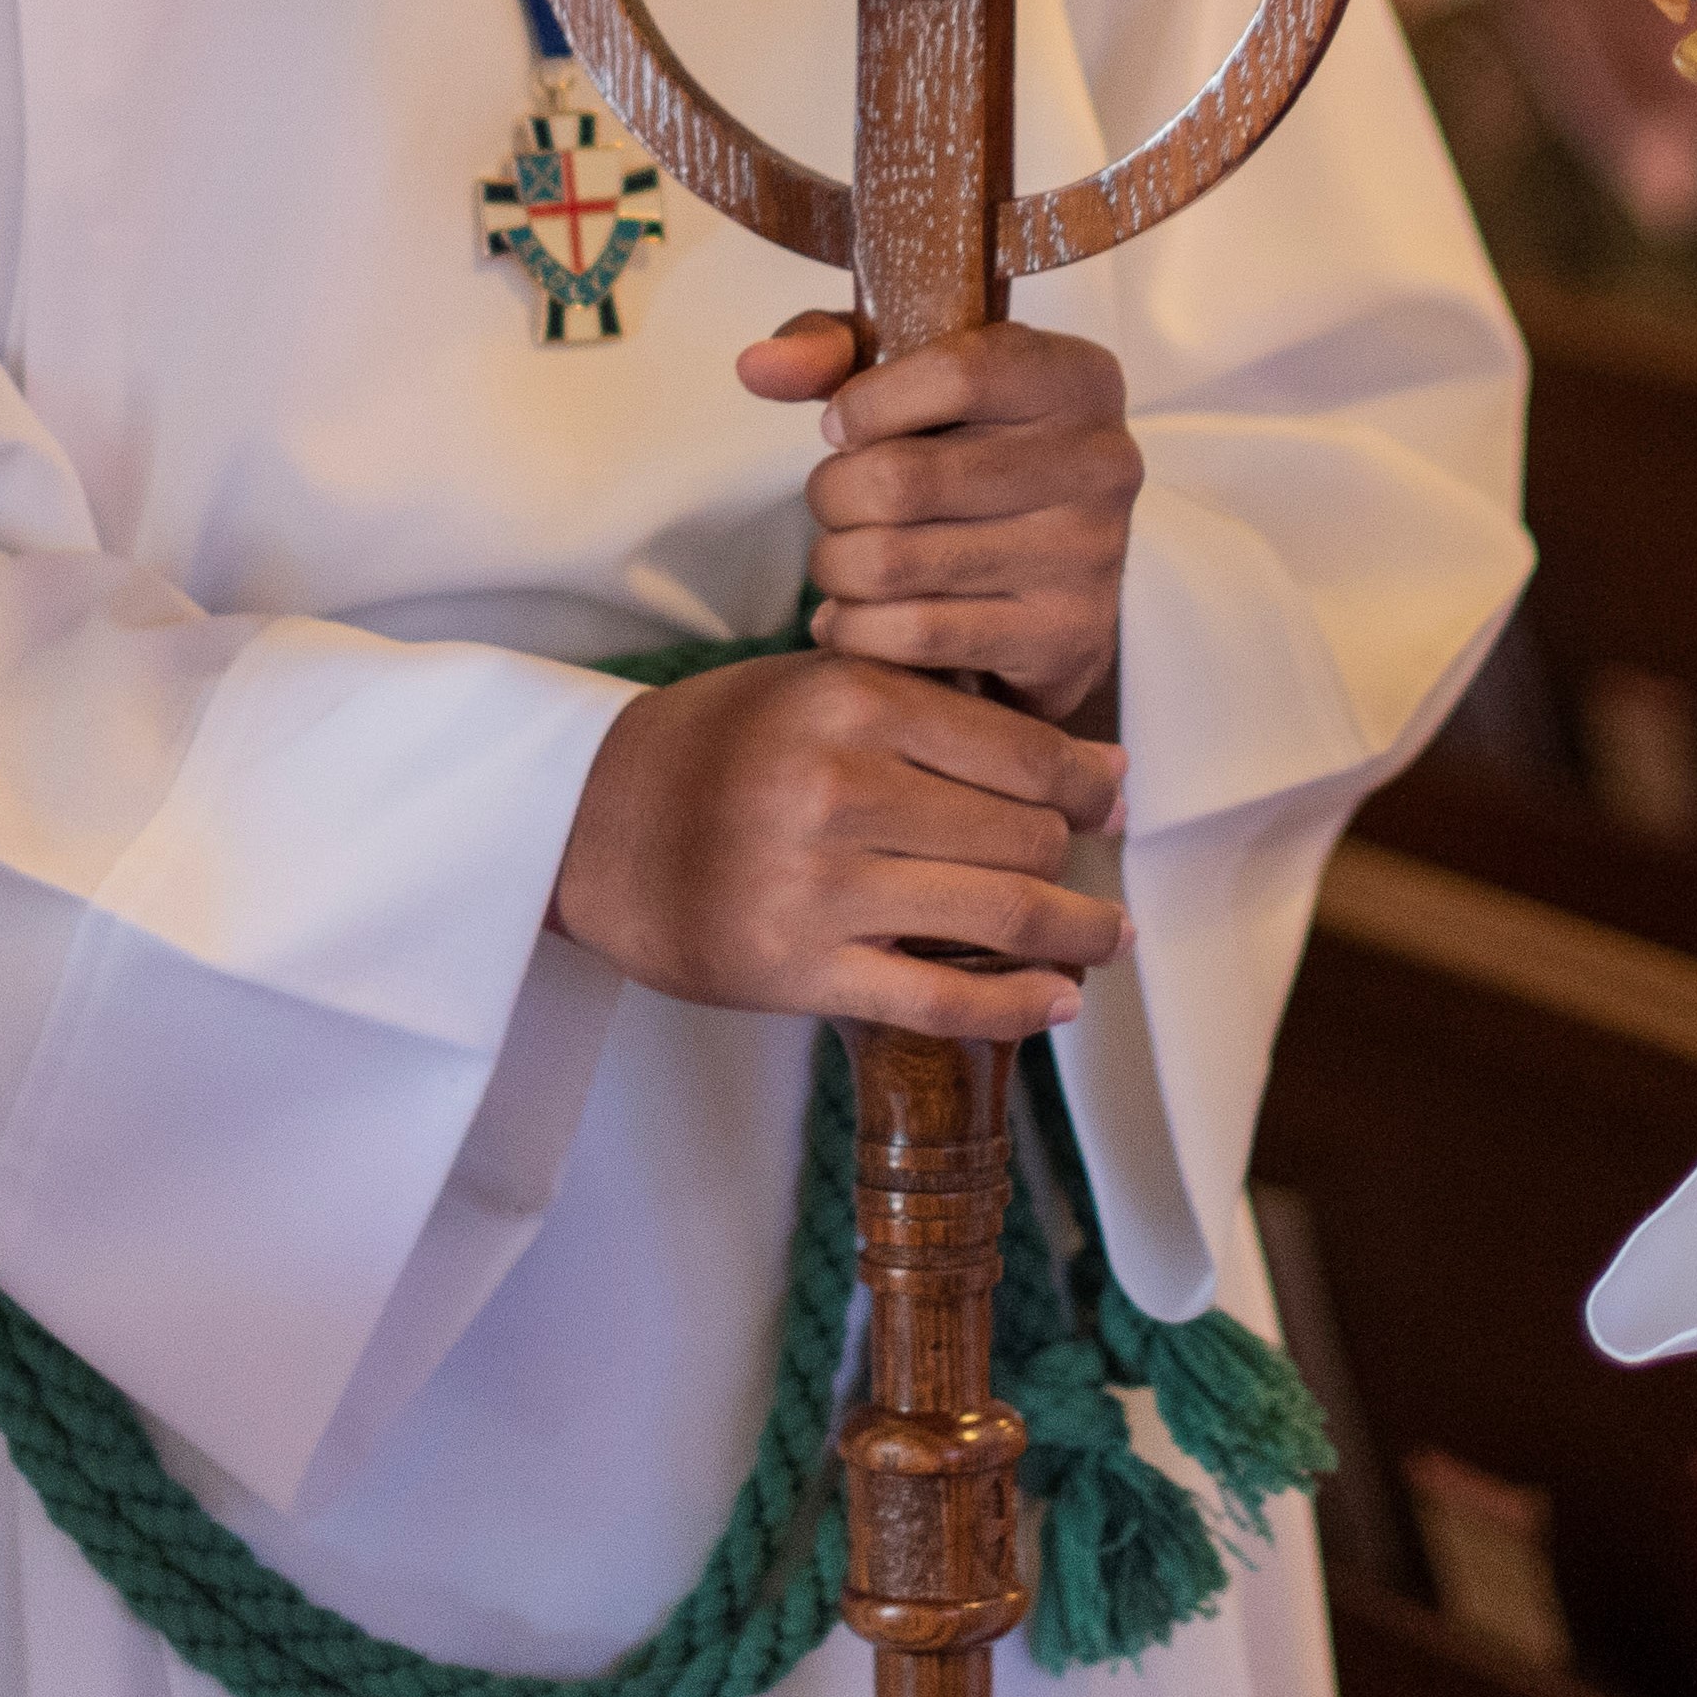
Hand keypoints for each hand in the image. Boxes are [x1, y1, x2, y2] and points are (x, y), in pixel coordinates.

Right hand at [554, 652, 1129, 1040]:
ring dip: (1077, 935)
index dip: (1087, 784)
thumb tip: (1092, 767)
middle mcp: (839, 786)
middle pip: (1022, 835)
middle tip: (1090, 874)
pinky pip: (942, 1000)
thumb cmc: (720, 748)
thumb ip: (936, 713)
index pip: (1020, 750)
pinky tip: (1059, 1002)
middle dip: (1071, 859)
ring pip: (1001, 915)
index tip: (1111, 801)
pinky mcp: (797, 969)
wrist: (585, 822)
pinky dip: (1019, 1007)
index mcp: (852, 698)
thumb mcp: (817, 688)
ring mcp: (818, 884)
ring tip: (1104, 939)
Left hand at [737, 314, 1143, 722]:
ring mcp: (1091, 556)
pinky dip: (857, 628)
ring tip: (840, 561)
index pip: (956, 373)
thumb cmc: (974, 458)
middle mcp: (1103, 462)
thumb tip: (759, 368)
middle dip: (832, 497)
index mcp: (1079, 378)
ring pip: (895, 562)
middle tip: (833, 506)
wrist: (1051, 583)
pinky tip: (851, 616)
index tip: (842, 428)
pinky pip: (917, 634)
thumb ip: (834, 350)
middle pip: (902, 479)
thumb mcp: (917, 380)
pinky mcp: (1066, 637)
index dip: (867, 404)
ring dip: (836, 566)